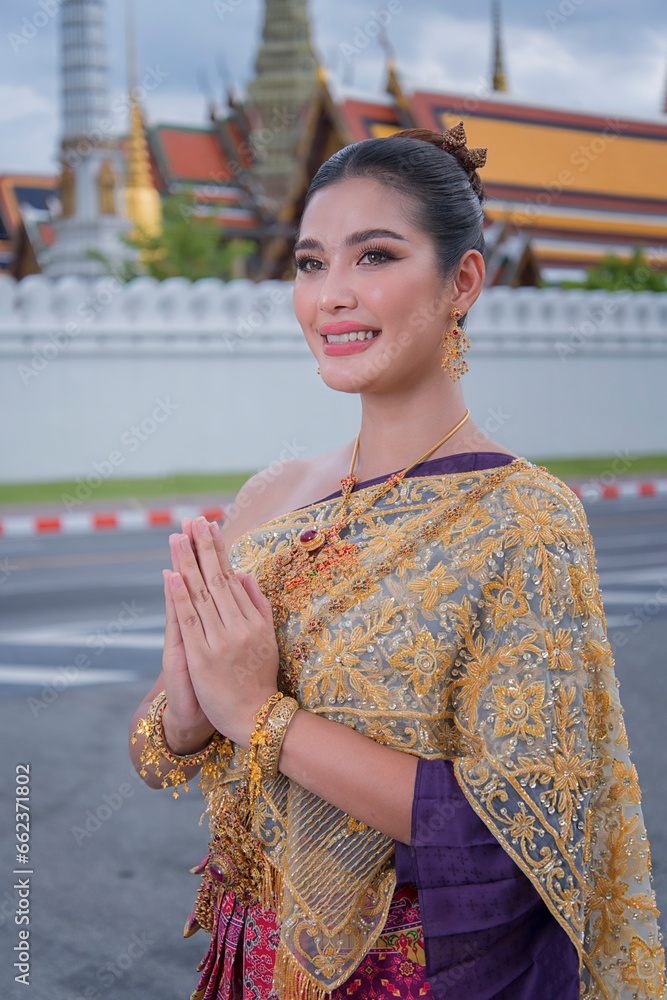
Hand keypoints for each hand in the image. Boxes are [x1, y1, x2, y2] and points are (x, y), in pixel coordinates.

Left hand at [165, 516, 279, 746]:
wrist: (255, 717)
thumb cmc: (259, 677)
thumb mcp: (267, 637)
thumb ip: (257, 605)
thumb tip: (243, 574)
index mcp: (253, 619)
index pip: (230, 576)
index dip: (218, 550)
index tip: (208, 525)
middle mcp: (239, 625)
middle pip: (216, 579)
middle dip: (202, 547)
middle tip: (191, 520)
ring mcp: (221, 641)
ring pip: (201, 595)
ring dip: (187, 564)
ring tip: (177, 537)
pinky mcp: (204, 658)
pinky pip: (189, 622)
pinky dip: (179, 597)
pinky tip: (171, 576)